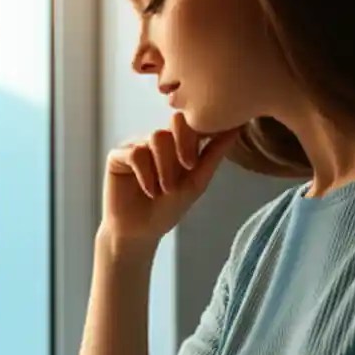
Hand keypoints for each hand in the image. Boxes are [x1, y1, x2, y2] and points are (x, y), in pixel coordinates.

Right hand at [101, 112, 238, 249]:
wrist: (140, 232)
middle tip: (188, 169)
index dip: (201, 134)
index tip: (201, 160)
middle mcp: (156, 140)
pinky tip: (148, 190)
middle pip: (175, 123)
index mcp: (177, 143)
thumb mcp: (197, 181)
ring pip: (157, 138)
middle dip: (185, 146)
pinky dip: (146, 174)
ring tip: (165, 190)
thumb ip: (214, 153)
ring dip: (166, 166)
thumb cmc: (167, 209)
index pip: (192, 122)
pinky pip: (136, 153)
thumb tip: (238, 127)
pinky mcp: (117, 155)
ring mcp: (136, 145)